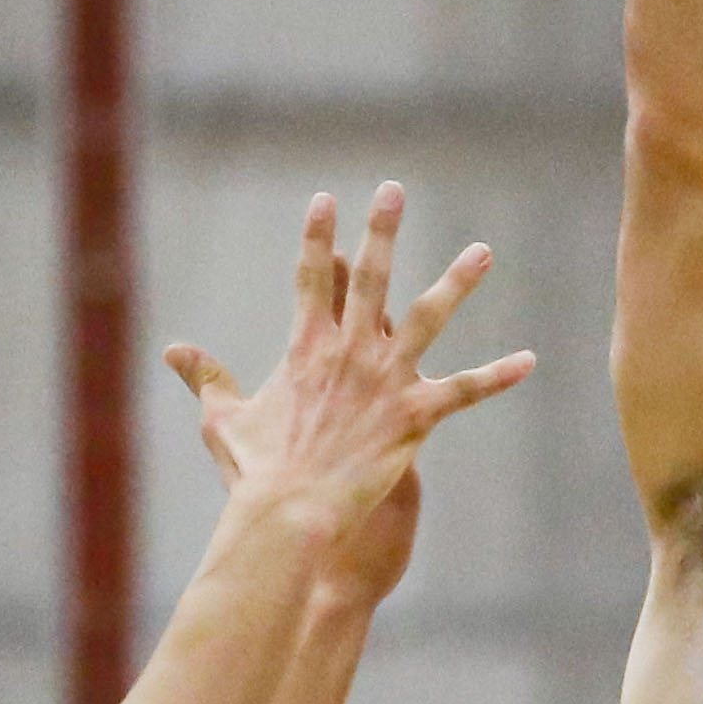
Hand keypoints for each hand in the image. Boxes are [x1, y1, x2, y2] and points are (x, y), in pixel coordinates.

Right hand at [165, 186, 532, 558]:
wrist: (288, 513)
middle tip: (393, 190)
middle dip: (381, 230)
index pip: (311, 278)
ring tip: (482, 250)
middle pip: (370, 278)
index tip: (325, 200)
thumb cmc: (255, 471)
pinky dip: (497, 377)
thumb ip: (206, 379)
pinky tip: (528, 361)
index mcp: (306, 347)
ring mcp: (385, 380)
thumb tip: (174, 351)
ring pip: (428, 318)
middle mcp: (349, 352)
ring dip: (457, 282)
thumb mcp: (225, 418)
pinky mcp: (414, 415)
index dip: (317, 236)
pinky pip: (463, 392)